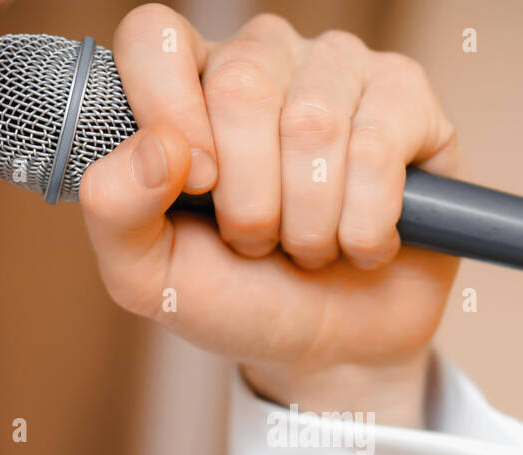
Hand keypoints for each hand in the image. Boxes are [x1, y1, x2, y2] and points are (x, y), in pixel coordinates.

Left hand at [79, 5, 459, 426]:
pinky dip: (365, 223)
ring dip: (309, 221)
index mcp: (187, 84)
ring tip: (311, 247)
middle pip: (240, 84)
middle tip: (258, 242)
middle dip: (248, 199)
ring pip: (312, 122)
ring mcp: (339, 71)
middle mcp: (263, 59)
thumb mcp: (150, 276)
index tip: (197, 185)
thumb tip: (158, 147)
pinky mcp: (409, 100)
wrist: (333, 350)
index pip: (155, 37)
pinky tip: (365, 243)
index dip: (168, 108)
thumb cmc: (240, 299)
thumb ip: (113, 208)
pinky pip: (378, 145)